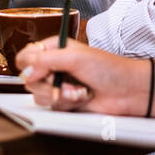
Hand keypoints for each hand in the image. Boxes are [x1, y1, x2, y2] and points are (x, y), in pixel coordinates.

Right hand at [15, 37, 150, 115]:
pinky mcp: (65, 101)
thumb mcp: (75, 58)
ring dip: (59, 95)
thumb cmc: (109, 68)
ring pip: (39, 95)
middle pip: (29, 79)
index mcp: (55, 48)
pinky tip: (82, 98)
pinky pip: (52, 106)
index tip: (41, 72)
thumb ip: (46, 61)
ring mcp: (59, 84)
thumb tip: (26, 72)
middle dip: (47, 84)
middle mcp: (54, 66)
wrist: (128, 91)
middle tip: (63, 82)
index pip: (27, 55)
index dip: (30, 66)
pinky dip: (67, 103)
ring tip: (78, 91)